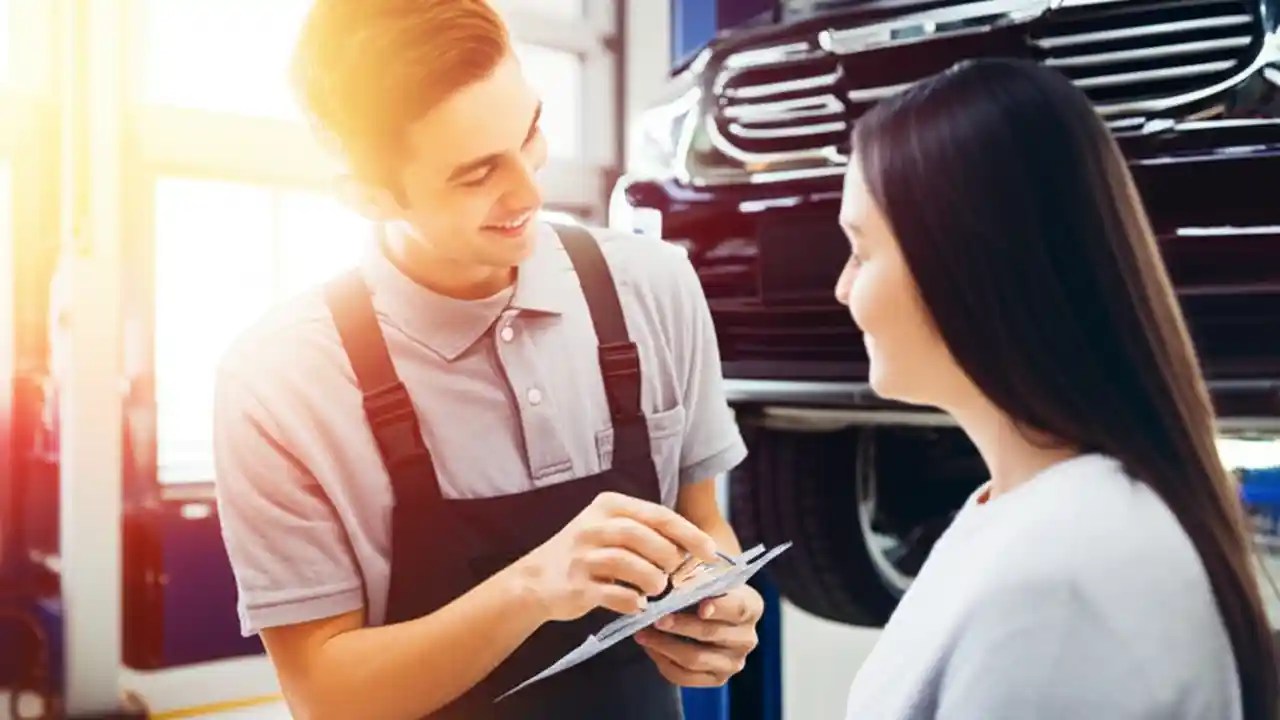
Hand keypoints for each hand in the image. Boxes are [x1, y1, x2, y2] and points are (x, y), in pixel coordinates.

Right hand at [510, 491, 718, 622]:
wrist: (536, 580)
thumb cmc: (585, 554)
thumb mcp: (611, 530)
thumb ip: (646, 534)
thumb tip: (690, 549)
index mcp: (609, 506)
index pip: (659, 515)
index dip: (689, 534)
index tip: (710, 552)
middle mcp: (594, 526)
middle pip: (646, 537)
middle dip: (669, 559)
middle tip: (676, 574)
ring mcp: (583, 555)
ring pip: (631, 564)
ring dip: (653, 580)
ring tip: (658, 588)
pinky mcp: (576, 585)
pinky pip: (614, 593)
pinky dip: (632, 601)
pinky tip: (638, 604)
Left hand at [634, 584, 762, 686]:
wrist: (705, 611)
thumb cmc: (704, 587)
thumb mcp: (704, 575)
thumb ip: (694, 577)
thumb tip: (674, 581)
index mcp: (751, 606)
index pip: (737, 608)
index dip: (720, 608)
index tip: (701, 607)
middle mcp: (747, 637)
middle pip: (711, 634)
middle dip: (680, 626)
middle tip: (656, 618)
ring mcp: (733, 662)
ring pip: (695, 659)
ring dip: (665, 646)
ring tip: (643, 633)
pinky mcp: (716, 679)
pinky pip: (686, 677)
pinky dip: (664, 662)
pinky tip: (650, 647)